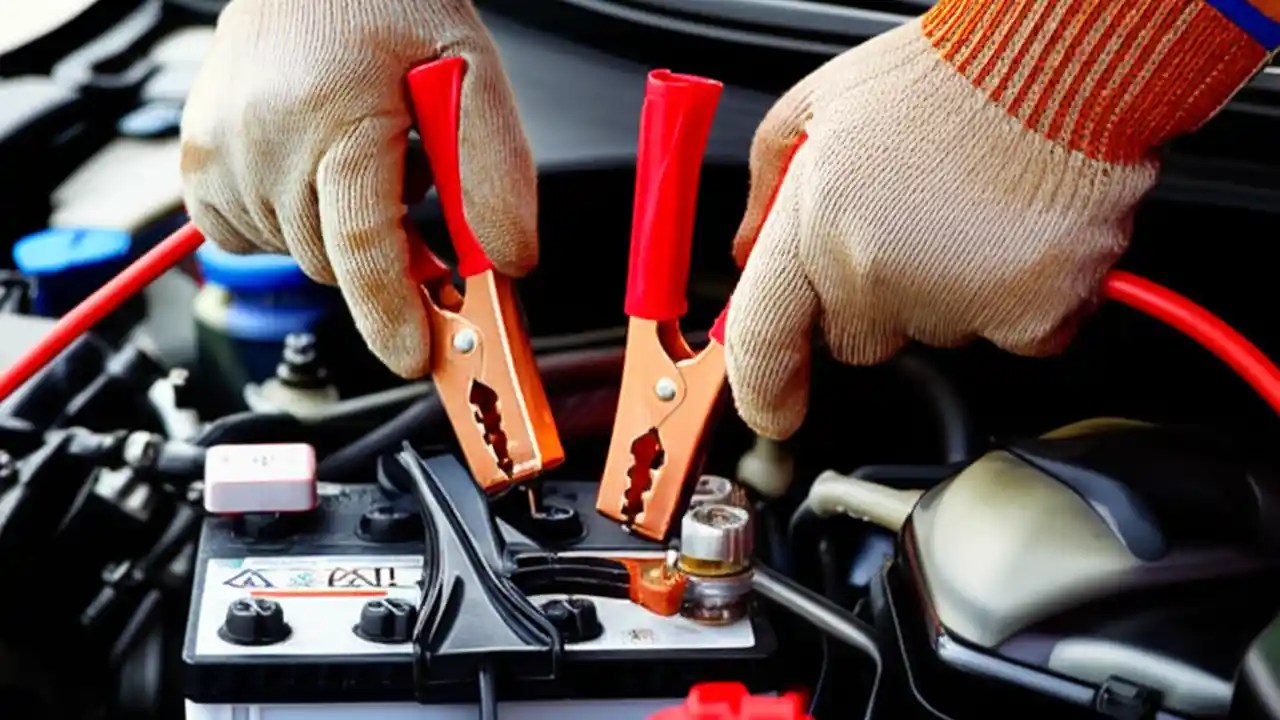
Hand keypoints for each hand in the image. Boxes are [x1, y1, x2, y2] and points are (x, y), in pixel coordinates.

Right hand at [180, 0, 535, 377]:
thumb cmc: (388, 9)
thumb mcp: (473, 73)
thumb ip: (496, 172)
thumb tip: (507, 262)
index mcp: (338, 117)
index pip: (363, 249)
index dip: (392, 315)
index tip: (415, 358)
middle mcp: (266, 139)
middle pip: (335, 264)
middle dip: (381, 256)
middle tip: (408, 194)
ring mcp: (221, 152)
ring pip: (296, 255)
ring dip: (337, 232)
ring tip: (356, 159)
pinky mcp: (196, 161)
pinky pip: (246, 237)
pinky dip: (289, 223)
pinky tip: (311, 173)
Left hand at [723, 14, 1169, 439]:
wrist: (1058, 61)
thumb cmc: (944, 76)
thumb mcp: (816, 105)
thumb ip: (768, 191)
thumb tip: (750, 254)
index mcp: (815, 224)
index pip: (766, 340)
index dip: (762, 388)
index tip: (773, 410)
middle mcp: (876, 274)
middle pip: (859, 340)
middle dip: (876, 300)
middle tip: (913, 226)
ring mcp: (954, 302)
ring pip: (940, 334)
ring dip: (952, 290)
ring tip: (971, 211)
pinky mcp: (1031, 316)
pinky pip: (1017, 335)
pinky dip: (1024, 298)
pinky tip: (1021, 234)